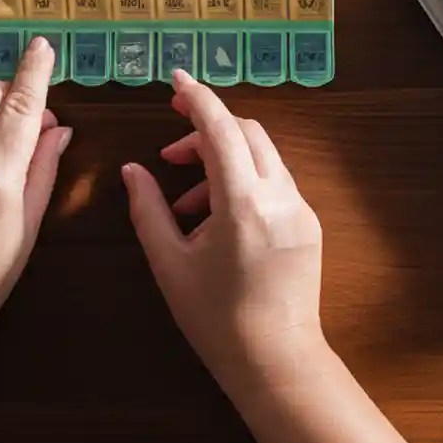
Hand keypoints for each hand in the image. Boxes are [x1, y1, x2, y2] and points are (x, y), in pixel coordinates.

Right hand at [122, 70, 324, 394]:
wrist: (276, 362)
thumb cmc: (215, 320)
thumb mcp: (169, 264)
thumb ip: (148, 210)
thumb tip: (133, 170)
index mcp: (244, 204)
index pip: (222, 129)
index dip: (197, 98)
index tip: (177, 80)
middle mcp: (280, 198)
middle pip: (247, 134)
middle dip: (207, 130)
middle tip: (171, 151)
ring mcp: (301, 210)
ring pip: (262, 157)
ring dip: (223, 160)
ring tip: (186, 203)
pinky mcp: (309, 225)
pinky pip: (274, 183)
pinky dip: (243, 183)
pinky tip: (215, 219)